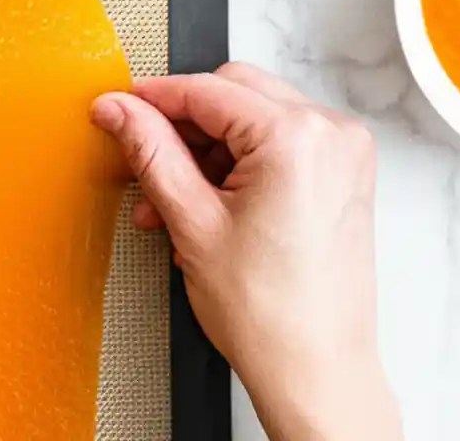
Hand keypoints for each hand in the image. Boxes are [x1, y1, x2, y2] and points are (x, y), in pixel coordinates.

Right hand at [91, 63, 401, 440]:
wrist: (316, 369)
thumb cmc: (270, 313)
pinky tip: (204, 204)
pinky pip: (277, 144)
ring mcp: (343, 154)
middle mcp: (331, 135)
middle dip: (181, 127)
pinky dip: (237, 165)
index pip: (207, 90)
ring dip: (205, 151)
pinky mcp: (342, 175)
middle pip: (233, 94)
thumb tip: (119, 109)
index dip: (152, 98)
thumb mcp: (191, 221)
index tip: (116, 108)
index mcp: (297, 139)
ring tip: (169, 203)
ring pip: (252, 119)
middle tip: (141, 159)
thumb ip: (151, 151)